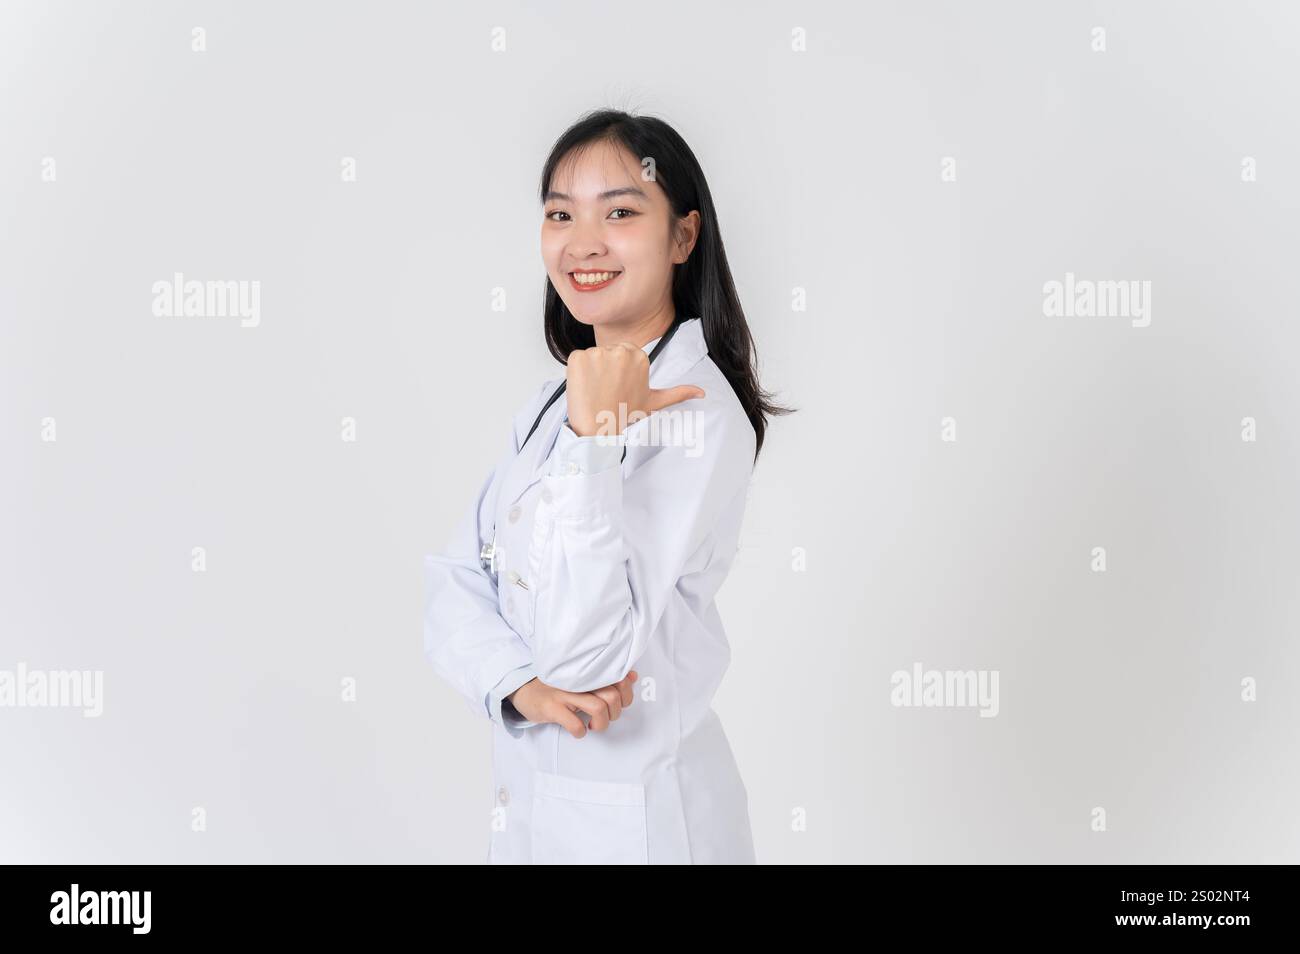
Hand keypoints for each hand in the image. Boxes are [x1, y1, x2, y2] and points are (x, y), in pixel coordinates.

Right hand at [508, 671, 639, 737]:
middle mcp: (579, 681)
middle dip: (614, 713)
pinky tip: (577, 730)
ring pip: (598, 708)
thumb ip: (607, 677)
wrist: (524, 689)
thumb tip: (632, 676)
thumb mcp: (583, 680)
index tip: (618, 704)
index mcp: (589, 672)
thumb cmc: (558, 686)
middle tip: (604, 717)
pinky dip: (580, 732)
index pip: (620, 681)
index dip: (626, 696)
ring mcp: (564, 693)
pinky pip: (575, 724)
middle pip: (613, 696)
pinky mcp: (551, 707)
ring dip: (601, 723)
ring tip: (593, 726)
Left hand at [565, 342, 704, 438]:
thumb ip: (679, 393)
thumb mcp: (654, 402)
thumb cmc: (624, 416)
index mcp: (639, 356)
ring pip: (591, 357)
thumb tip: (702, 393)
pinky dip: (575, 373)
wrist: (598, 431)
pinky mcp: (577, 358)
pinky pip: (575, 360)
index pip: (622, 354)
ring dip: (589, 372)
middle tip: (606, 391)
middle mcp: (620, 351)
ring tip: (595, 391)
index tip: (617, 388)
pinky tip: (583, 388)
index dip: (617, 371)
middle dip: (604, 369)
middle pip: (607, 353)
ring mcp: (597, 353)